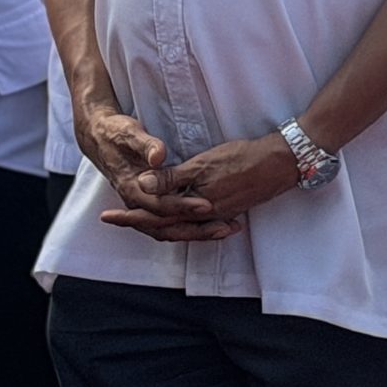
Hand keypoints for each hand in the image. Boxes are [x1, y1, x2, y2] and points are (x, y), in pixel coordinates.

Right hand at [73, 103, 235, 242]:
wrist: (99, 137)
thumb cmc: (115, 134)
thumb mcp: (129, 133)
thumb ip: (145, 145)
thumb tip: (157, 157)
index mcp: (131, 187)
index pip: (160, 204)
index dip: (183, 205)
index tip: (206, 204)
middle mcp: (136, 201)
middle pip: (167, 225)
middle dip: (196, 228)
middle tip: (225, 226)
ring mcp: (141, 205)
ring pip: (169, 229)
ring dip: (196, 231)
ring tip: (225, 229)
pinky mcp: (148, 203)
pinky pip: (169, 223)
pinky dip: (188, 226)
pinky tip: (209, 224)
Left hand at [100, 133, 295, 234]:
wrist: (280, 163)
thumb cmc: (241, 159)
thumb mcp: (203, 164)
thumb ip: (172, 178)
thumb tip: (141, 185)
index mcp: (192, 207)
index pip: (152, 217)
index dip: (128, 217)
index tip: (106, 217)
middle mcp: (202, 217)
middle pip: (163, 227)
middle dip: (137, 222)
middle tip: (112, 219)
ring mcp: (216, 215)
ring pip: (179, 227)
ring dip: (158, 223)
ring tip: (141, 218)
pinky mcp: (228, 210)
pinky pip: (196, 224)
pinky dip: (181, 222)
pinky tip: (180, 218)